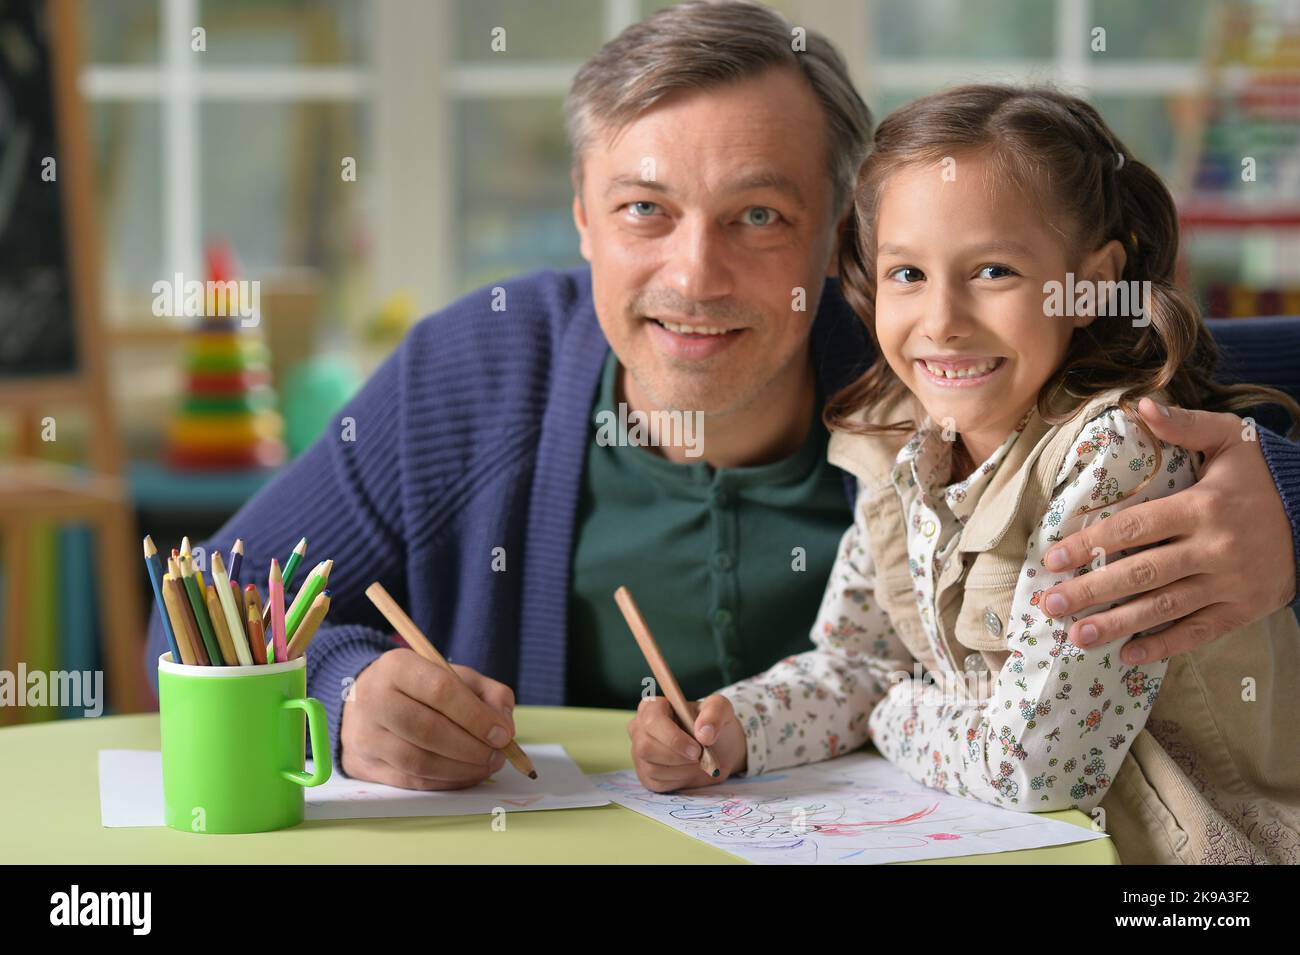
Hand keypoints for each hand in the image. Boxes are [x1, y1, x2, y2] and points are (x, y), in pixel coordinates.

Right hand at [340, 649, 516, 788]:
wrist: (367, 702)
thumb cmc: (420, 688)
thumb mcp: (455, 675)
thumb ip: (488, 693)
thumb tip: (504, 727)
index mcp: (397, 666)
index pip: (440, 690)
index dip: (476, 716)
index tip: (503, 734)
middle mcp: (374, 699)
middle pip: (427, 729)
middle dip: (471, 748)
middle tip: (497, 756)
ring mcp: (364, 735)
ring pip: (417, 761)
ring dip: (460, 770)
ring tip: (485, 766)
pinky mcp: (363, 765)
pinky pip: (410, 781)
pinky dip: (444, 782)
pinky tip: (464, 775)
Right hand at [627, 693, 746, 791]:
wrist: (718, 748)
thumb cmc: (712, 723)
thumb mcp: (720, 709)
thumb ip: (714, 714)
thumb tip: (704, 733)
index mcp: (652, 707)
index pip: (652, 720)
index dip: (673, 737)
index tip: (696, 748)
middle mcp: (640, 728)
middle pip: (646, 747)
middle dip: (677, 757)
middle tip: (700, 757)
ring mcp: (639, 752)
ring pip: (652, 768)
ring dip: (682, 769)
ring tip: (698, 762)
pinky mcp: (646, 774)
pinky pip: (657, 783)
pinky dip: (679, 780)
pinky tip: (689, 770)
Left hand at [1042, 398, 1296, 665]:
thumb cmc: (1264, 477)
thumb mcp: (1231, 439)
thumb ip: (1185, 425)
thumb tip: (1140, 406)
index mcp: (1203, 506)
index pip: (1135, 526)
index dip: (1091, 543)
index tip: (1052, 557)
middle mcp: (1214, 549)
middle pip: (1141, 573)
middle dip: (1091, 591)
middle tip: (1050, 606)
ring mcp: (1229, 584)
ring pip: (1165, 608)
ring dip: (1117, 624)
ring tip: (1077, 637)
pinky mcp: (1243, 609)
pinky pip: (1199, 632)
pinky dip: (1164, 646)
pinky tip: (1128, 656)